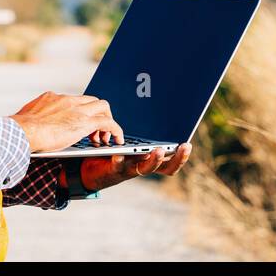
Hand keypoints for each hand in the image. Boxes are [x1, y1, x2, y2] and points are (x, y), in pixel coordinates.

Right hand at [9, 92, 122, 153]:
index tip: (79, 122)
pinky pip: (108, 122)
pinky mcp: (85, 122)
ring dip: (107, 121)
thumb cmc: (19, 130)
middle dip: (97, 114)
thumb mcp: (26, 119)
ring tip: (105, 138)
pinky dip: (115, 130)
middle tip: (94, 132)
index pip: (74, 100)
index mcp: (52, 98)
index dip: (80, 111)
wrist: (22, 132)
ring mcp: (77, 109)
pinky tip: (118, 140)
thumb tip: (27, 127)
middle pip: (92, 100)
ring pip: (103, 107)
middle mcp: (67, 100)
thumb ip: (33, 119)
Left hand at [74, 143, 192, 192]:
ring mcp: (129, 169)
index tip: (188, 144)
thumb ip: (140, 132)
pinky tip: (118, 154)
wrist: (87, 167)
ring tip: (157, 150)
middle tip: (183, 147)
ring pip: (145, 168)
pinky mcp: (113, 170)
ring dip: (153, 160)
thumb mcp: (130, 141)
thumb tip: (153, 105)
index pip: (171, 160)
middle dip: (177, 159)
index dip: (182, 156)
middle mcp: (142, 165)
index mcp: (149, 158)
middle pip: (165, 168)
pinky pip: (118, 166)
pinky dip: (119, 160)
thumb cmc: (112, 150)